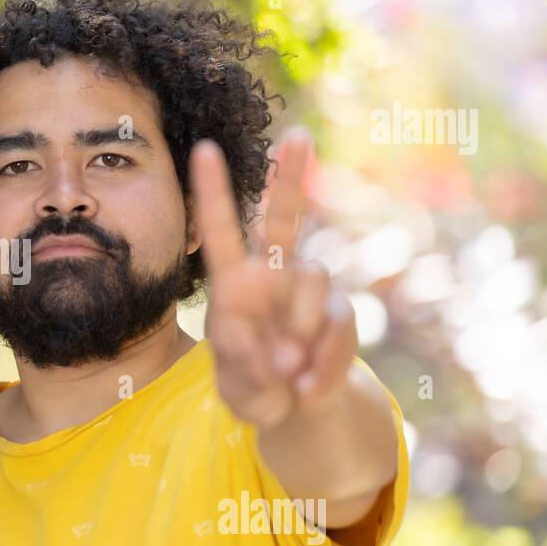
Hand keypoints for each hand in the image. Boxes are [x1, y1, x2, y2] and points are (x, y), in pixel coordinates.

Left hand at [190, 127, 357, 429]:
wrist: (299, 410)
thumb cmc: (254, 386)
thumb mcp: (236, 385)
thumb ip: (247, 365)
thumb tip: (285, 353)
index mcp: (235, 284)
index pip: (222, 232)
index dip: (214, 193)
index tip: (206, 149)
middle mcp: (274, 276)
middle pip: (285, 219)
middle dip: (291, 176)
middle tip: (298, 135)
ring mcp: (311, 292)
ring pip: (312, 282)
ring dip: (296, 334)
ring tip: (284, 372)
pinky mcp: (340, 315)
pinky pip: (336, 328)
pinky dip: (320, 366)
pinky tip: (305, 388)